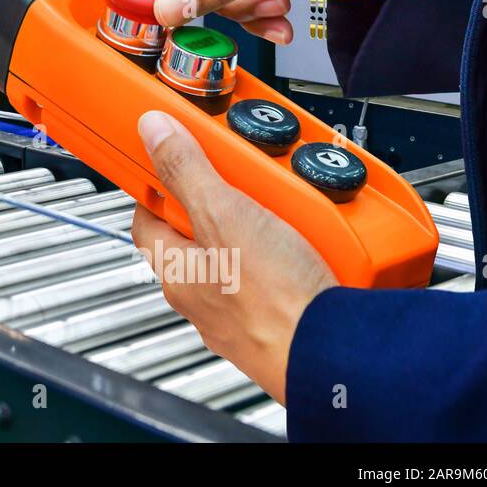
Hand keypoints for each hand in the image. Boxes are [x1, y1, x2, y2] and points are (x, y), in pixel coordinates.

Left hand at [131, 110, 337, 403]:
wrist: (338, 353)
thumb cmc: (275, 302)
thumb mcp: (223, 215)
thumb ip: (187, 171)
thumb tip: (152, 132)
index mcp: (178, 272)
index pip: (147, 219)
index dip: (157, 185)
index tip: (171, 161)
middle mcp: (205, 297)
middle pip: (201, 231)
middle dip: (223, 200)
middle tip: (246, 181)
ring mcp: (246, 310)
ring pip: (244, 250)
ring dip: (263, 223)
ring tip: (287, 206)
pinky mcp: (286, 316)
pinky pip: (282, 271)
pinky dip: (295, 251)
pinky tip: (315, 239)